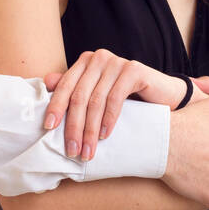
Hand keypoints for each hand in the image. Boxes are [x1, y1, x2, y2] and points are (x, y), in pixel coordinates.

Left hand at [43, 50, 206, 161]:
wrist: (163, 96)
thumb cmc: (127, 98)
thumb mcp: (97, 96)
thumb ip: (74, 89)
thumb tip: (46, 83)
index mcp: (86, 62)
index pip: (65, 86)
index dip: (55, 107)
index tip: (48, 129)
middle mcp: (99, 58)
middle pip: (79, 96)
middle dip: (73, 126)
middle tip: (72, 150)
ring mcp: (116, 62)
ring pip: (96, 100)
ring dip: (90, 129)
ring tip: (88, 151)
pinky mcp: (134, 70)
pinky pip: (115, 98)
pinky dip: (108, 119)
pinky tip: (105, 135)